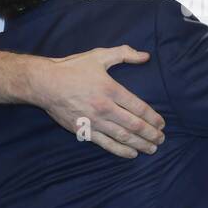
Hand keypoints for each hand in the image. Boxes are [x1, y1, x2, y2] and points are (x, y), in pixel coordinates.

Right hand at [32, 46, 165, 158]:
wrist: (45, 84)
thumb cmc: (72, 68)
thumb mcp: (99, 56)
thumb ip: (124, 54)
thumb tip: (145, 56)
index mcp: (111, 90)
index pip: (139, 108)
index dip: (153, 118)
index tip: (162, 124)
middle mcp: (105, 108)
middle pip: (134, 125)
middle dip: (151, 134)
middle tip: (161, 139)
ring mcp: (94, 121)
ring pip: (123, 137)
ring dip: (140, 144)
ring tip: (152, 148)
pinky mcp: (84, 130)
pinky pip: (106, 144)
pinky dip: (121, 150)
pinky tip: (132, 153)